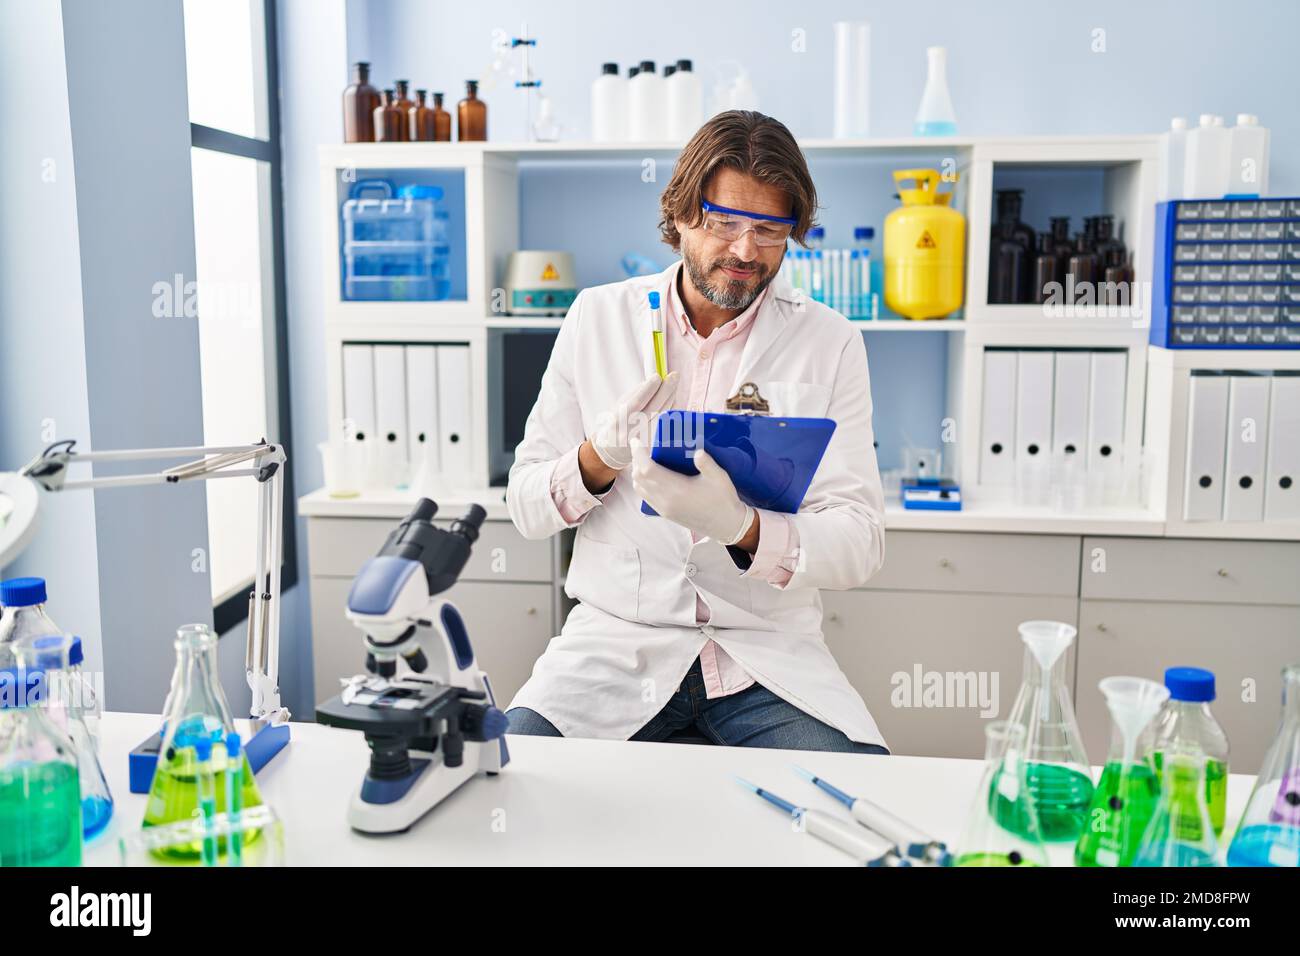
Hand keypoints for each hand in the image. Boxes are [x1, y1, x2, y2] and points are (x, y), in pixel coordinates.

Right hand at [589, 372, 678, 470]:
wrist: (614, 450)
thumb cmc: (617, 423)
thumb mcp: (619, 407)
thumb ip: (635, 394)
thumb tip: (654, 381)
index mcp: (619, 420)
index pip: (637, 402)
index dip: (649, 388)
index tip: (658, 376)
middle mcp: (631, 432)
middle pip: (654, 408)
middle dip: (666, 390)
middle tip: (674, 376)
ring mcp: (644, 440)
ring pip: (663, 415)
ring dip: (671, 397)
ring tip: (673, 385)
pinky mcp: (655, 444)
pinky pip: (667, 423)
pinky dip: (671, 409)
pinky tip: (672, 400)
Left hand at [631, 443, 754, 545]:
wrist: (726, 525)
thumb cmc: (724, 500)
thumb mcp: (719, 478)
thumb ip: (707, 463)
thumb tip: (697, 451)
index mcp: (677, 489)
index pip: (647, 469)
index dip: (638, 454)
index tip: (635, 441)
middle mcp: (666, 500)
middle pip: (639, 478)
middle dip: (636, 460)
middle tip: (641, 448)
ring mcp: (664, 509)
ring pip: (639, 488)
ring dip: (638, 473)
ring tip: (645, 460)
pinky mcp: (665, 514)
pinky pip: (645, 497)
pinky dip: (642, 484)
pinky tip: (652, 477)